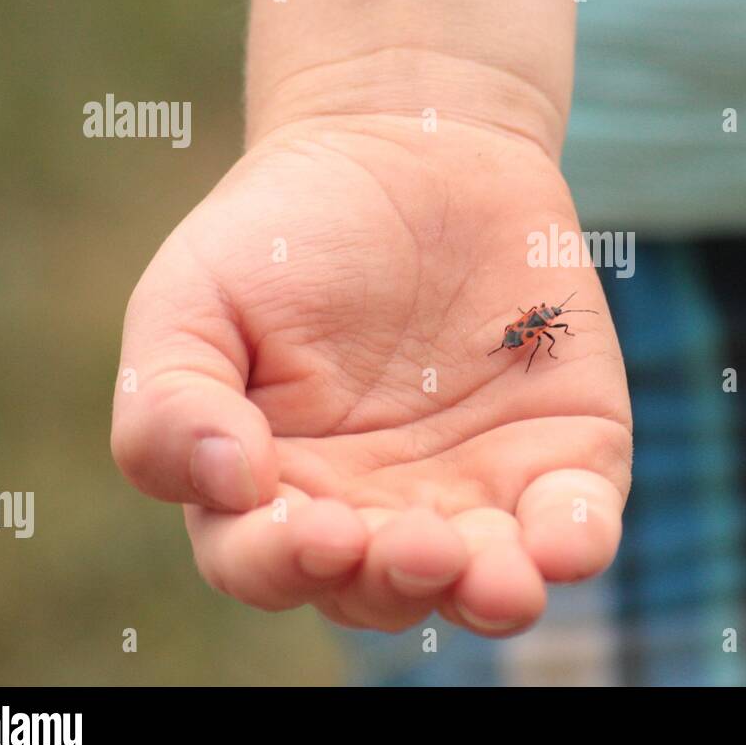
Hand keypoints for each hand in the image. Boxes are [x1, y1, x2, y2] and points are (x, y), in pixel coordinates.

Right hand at [110, 114, 631, 635]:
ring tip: (502, 580)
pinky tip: (569, 543)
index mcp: (277, 491)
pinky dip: (576, 542)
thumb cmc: (283, 234)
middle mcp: (377, 511)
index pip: (268, 563)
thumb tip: (227, 483)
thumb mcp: (191, 296)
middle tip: (421, 544)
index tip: (314, 528)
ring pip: (487, 580)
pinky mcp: (559, 455)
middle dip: (398, 580)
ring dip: (494, 591)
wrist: (409, 153)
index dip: (283, 563)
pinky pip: (574, 522)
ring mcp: (475, 490)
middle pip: (383, 588)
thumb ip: (170, 400)